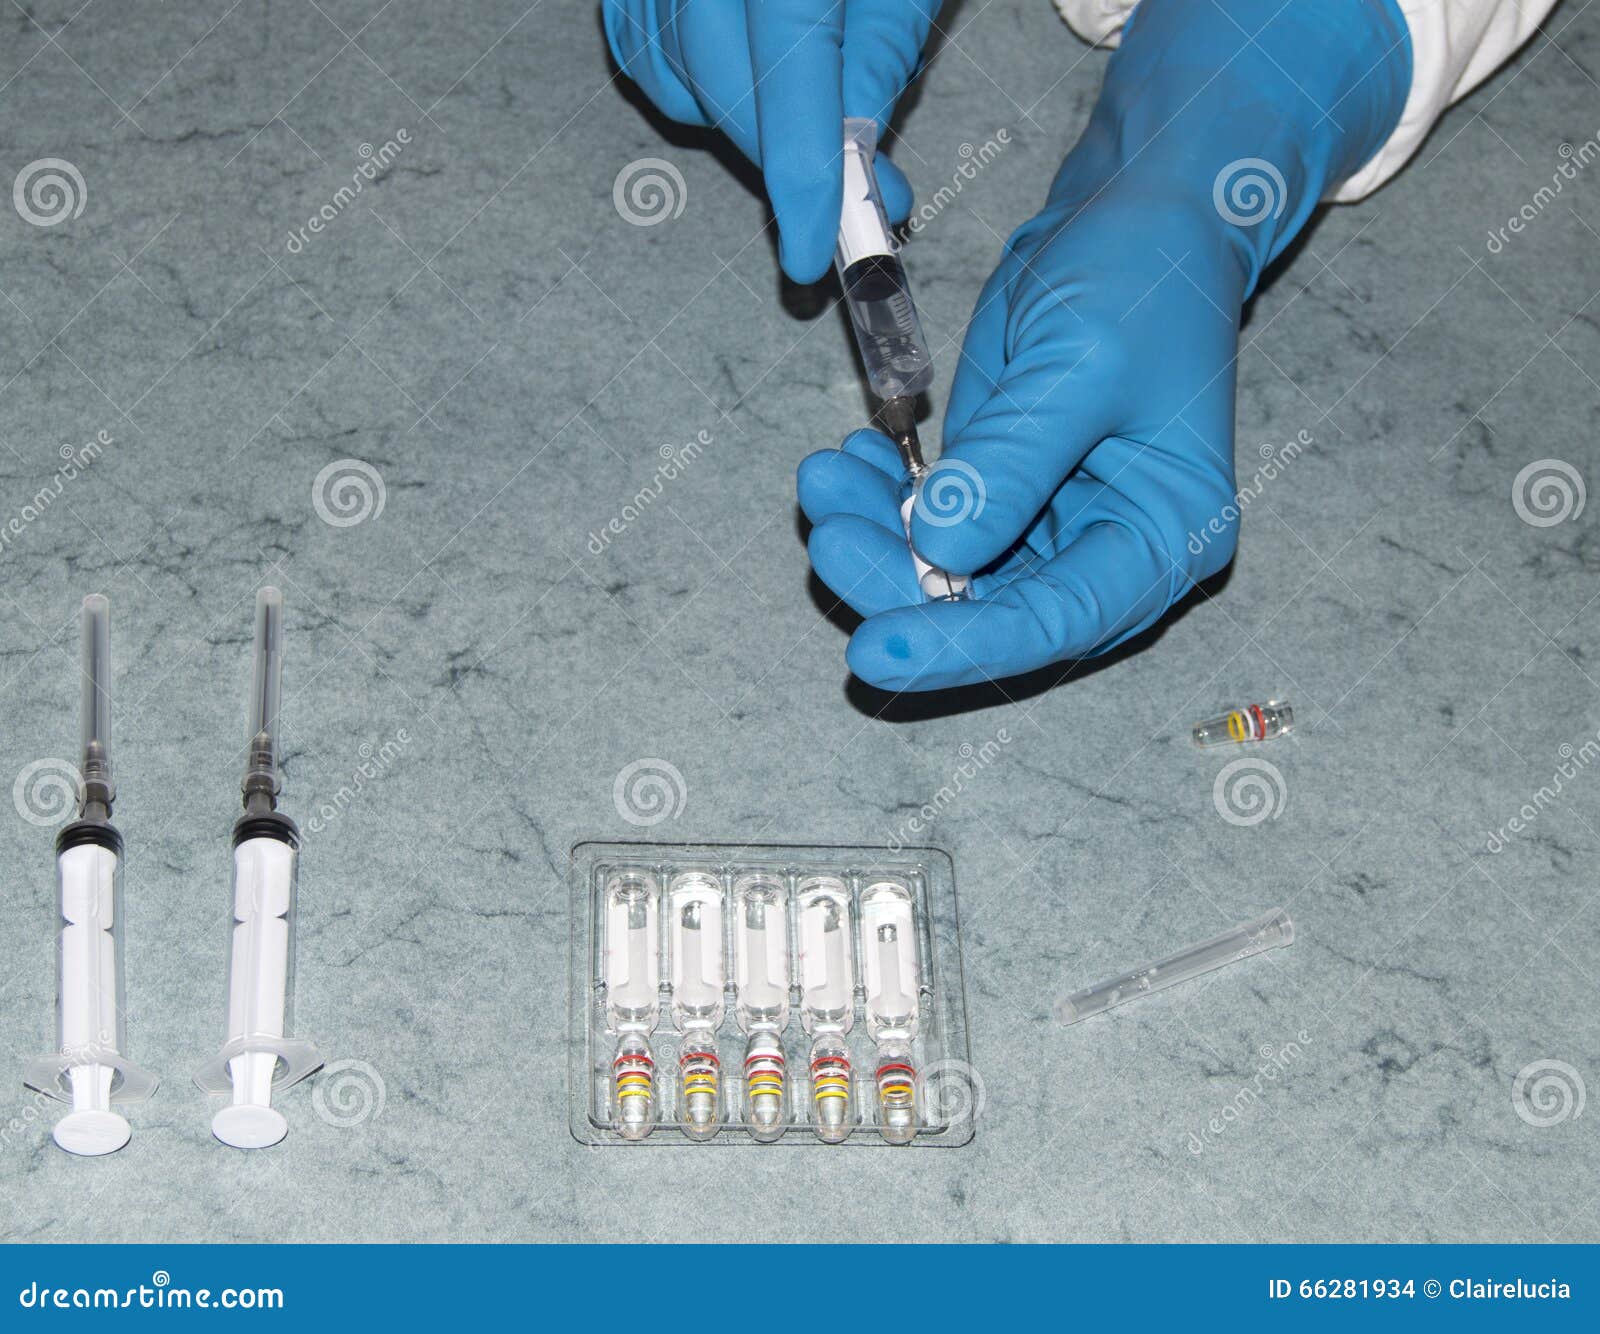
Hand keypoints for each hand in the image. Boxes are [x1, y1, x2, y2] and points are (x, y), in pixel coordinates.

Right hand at [603, 0, 939, 281]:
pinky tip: (742, 75)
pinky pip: (645, 50)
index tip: (820, 249)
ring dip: (746, 120)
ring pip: (679, 74)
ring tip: (806, 107)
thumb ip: (877, 54)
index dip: (801, 169)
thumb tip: (860, 169)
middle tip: (853, 196)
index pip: (786, 70)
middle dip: (786, 154)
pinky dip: (694, 84)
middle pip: (724, 79)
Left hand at [798, 0, 1409, 689]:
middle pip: (986, 612)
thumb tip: (937, 548)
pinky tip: (848, 465)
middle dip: (895, 580)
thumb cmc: (1141, 282)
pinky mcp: (998, 497)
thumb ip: (1011, 461)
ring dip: (874, 538)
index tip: (873, 650)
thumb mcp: (1079, 363)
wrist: (1137, 220)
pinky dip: (880, 505)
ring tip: (826, 476)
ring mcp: (1046, 531)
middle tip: (826, 528)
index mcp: (1162, 542)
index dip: (961, 646)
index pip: (1057, 623)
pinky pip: (927, 527)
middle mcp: (1105, 557)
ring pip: (943, 576)